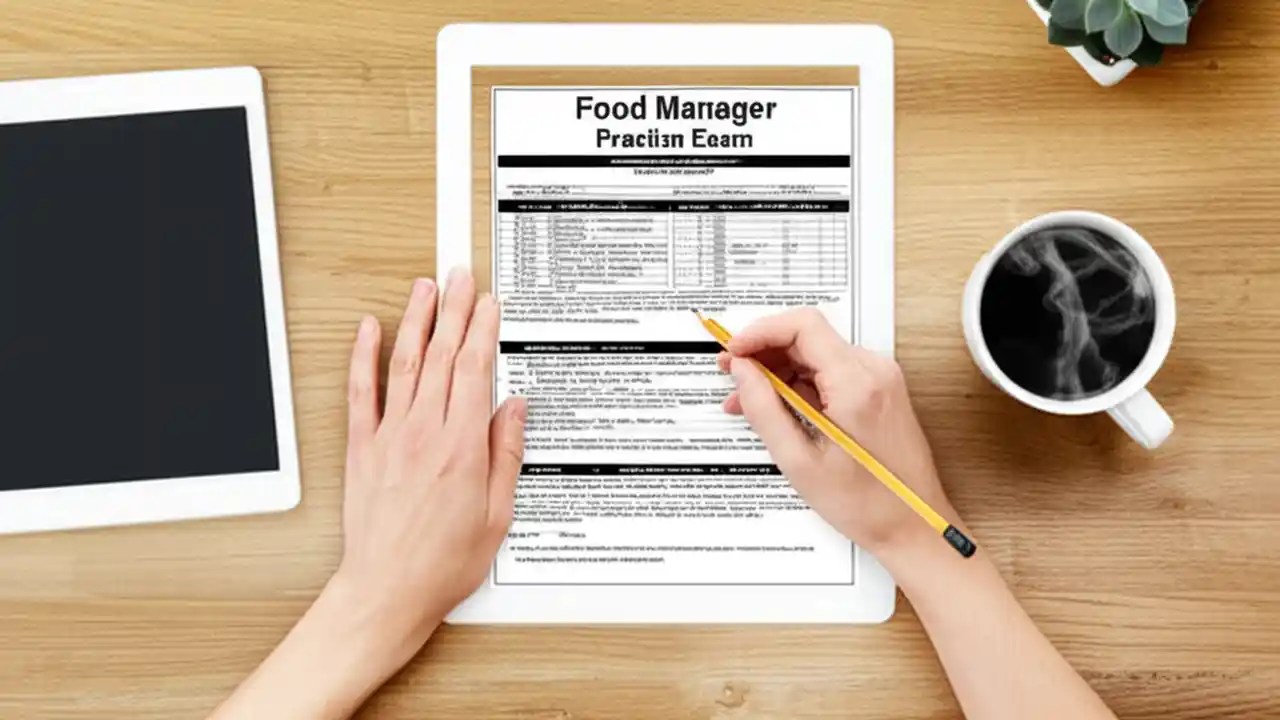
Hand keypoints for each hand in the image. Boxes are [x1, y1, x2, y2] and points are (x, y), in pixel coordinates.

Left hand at [332, 269, 524, 663]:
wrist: (387, 590)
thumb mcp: (497, 515)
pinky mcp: (362, 448)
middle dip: (455, 311)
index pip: (475, 371)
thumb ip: (506, 455)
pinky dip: (364, 356)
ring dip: (416, 321)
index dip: (483, 330)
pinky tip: (369, 330)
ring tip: (425, 289)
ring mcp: (389, 437)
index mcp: (461, 448)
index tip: (489, 305)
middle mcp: (424, 434)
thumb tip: (514, 409)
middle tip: (461, 278)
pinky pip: (362, 392)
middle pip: (443, 356)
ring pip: (406, 363)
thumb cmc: (441, 563)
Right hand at [718, 308, 950, 554]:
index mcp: (857, 384)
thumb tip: (742, 372)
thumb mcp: (800, 461)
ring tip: (749, 402)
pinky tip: (779, 408)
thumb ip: (764, 409)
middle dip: (763, 354)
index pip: (802, 326)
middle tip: (732, 375)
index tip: (734, 349)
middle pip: (807, 337)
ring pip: (815, 355)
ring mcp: (880, 380)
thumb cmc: (869, 504)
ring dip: (779, 372)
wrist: (914, 525)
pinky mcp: (879, 391)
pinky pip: (831, 373)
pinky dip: (800, 384)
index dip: (760, 332)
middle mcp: (874, 372)